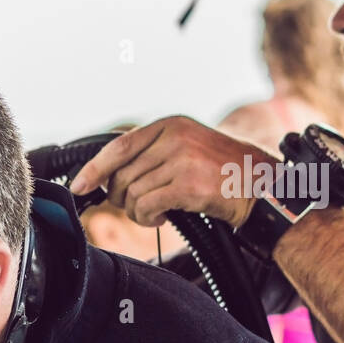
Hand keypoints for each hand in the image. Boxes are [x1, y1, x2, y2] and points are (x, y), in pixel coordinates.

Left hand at [70, 116, 275, 228]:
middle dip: (121, 198)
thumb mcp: (188, 147)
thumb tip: (106, 172)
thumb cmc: (222, 173)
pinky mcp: (188, 183)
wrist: (263, 187)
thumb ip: (152, 152)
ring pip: (132, 193)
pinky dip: (148, 218)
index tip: (79, 186)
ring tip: (157, 212)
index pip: (119, 146)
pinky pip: (146, 206)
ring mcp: (182, 158)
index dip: (94, 168)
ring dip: (138, 212)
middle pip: (122, 174)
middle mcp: (175, 137)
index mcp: (171, 124)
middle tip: (138, 207)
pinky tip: (164, 217)